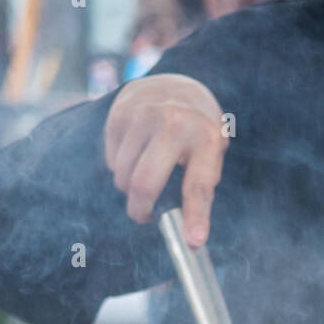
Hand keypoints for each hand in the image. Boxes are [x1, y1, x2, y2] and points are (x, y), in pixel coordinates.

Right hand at [104, 74, 228, 245]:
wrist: (179, 83)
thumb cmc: (198, 132)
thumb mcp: (211, 154)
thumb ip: (199, 187)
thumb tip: (188, 237)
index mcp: (207, 138)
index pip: (199, 186)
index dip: (195, 216)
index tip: (193, 241)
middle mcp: (175, 123)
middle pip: (145, 184)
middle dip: (140, 210)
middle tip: (144, 216)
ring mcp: (144, 115)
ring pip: (123, 176)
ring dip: (130, 188)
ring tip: (145, 177)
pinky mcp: (120, 113)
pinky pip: (112, 161)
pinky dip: (121, 168)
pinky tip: (136, 154)